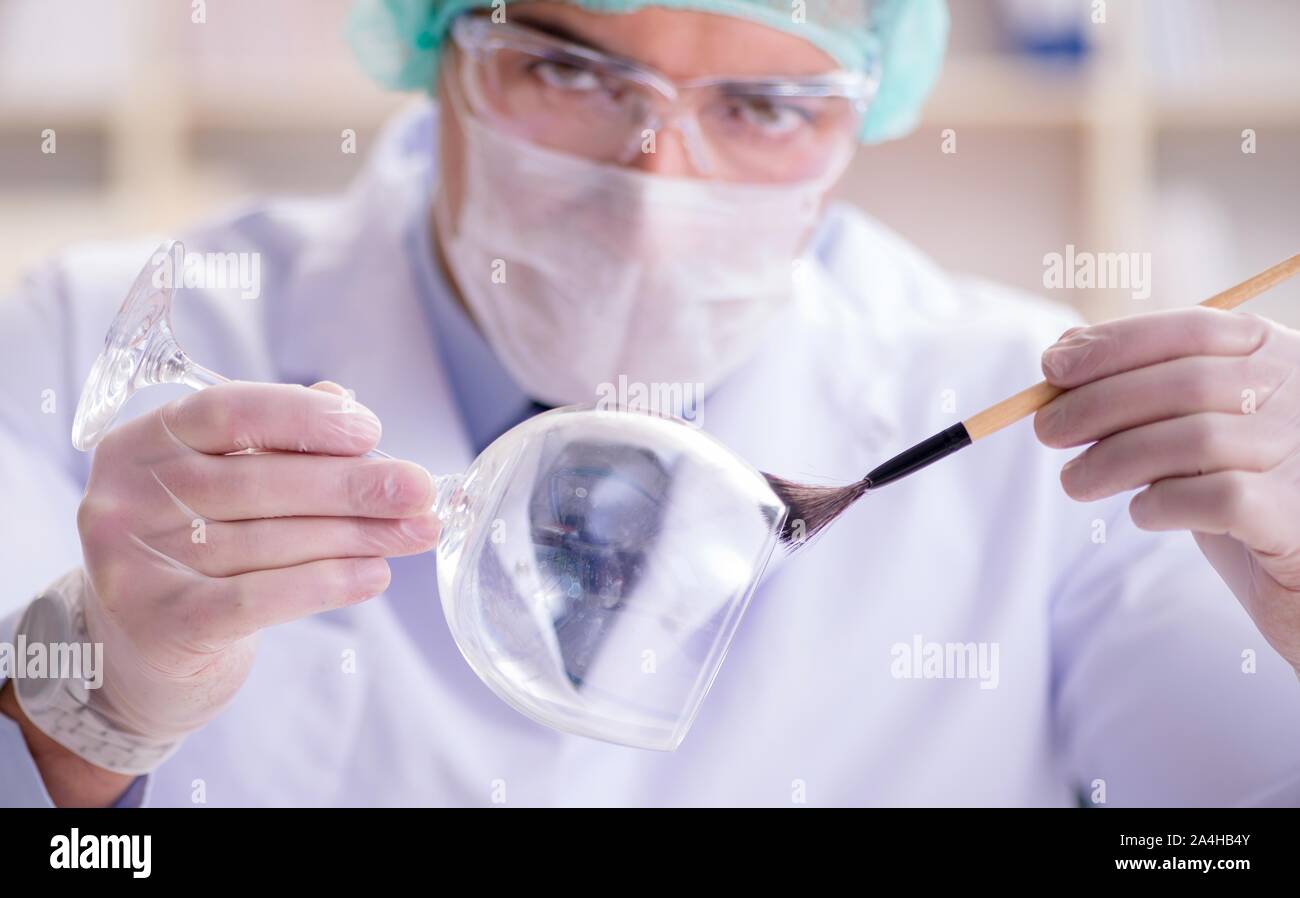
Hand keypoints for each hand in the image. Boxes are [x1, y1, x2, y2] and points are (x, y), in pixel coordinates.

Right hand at [68, 382, 436, 773]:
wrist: (142, 649)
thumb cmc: (196, 547)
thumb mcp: (223, 483)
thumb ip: (276, 441)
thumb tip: (345, 399)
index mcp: (143, 442)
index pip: (228, 411)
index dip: (306, 418)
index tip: (372, 431)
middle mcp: (127, 497)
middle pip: (260, 481)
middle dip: (354, 486)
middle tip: (420, 491)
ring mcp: (135, 563)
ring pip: (271, 541)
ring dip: (357, 536)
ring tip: (415, 533)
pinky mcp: (161, 623)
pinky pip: (260, 598)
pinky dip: (327, 583)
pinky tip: (375, 575)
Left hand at [1034, 307, 1299, 673]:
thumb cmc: (1238, 487)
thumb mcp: (1194, 425)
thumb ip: (1146, 386)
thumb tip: (1065, 349)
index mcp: (1276, 356)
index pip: (1193, 329)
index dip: (1116, 344)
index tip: (1052, 369)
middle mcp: (1299, 397)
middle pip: (1186, 383)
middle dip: (1099, 404)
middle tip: (1047, 430)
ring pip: (1195, 440)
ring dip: (1115, 458)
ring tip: (1076, 481)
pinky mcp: (1294, 518)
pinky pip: (1218, 499)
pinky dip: (1164, 503)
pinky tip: (1143, 512)